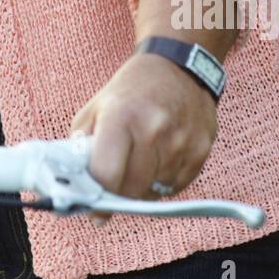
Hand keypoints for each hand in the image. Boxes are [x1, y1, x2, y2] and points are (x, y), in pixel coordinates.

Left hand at [70, 52, 217, 226]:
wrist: (178, 67)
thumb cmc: (130, 91)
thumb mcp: (96, 109)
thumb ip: (82, 147)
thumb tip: (78, 187)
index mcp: (120, 117)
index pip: (107, 175)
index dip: (98, 199)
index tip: (95, 211)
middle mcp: (153, 129)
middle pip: (132, 189)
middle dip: (120, 193)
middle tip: (116, 184)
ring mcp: (180, 141)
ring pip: (155, 191)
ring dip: (143, 186)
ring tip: (141, 159)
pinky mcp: (201, 149)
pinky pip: (177, 186)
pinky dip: (165, 181)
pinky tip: (160, 158)